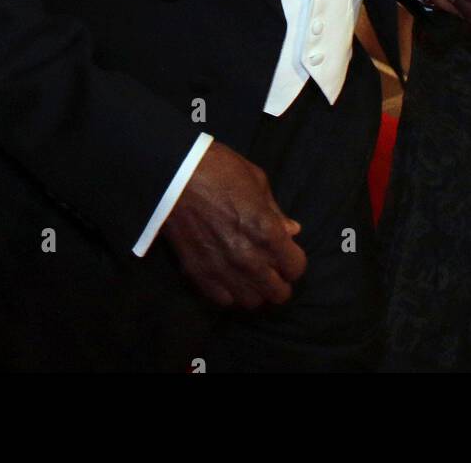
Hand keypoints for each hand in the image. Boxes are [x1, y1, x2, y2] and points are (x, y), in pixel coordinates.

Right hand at [161, 141, 305, 309]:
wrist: (174, 175)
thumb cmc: (221, 170)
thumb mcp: (258, 182)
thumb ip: (276, 212)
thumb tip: (292, 231)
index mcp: (267, 233)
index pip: (296, 268)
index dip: (294, 261)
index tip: (287, 254)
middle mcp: (249, 259)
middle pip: (277, 293)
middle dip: (280, 281)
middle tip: (273, 269)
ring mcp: (223, 270)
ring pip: (251, 302)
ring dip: (255, 290)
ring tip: (251, 275)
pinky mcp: (198, 274)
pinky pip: (222, 300)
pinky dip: (230, 292)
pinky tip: (229, 277)